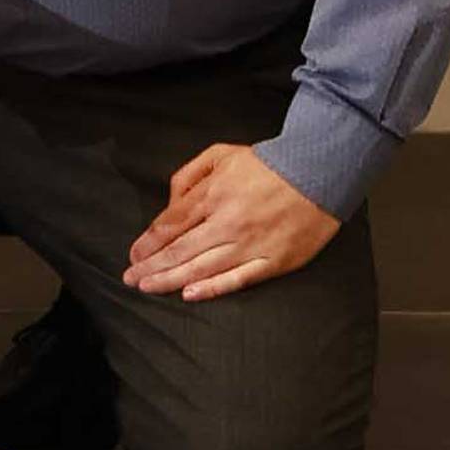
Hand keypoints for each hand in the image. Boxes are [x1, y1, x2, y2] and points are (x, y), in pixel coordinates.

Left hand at [123, 140, 337, 300]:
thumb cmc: (266, 164)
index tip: (133, 255)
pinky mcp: (272, 261)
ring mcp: (249, 244)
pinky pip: (237, 279)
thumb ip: (188, 177)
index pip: (169, 225)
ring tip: (149, 288)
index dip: (148, 243)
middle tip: (131, 279)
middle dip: (151, 267)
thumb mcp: (220, 155)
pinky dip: (212, 288)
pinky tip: (189, 294)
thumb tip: (170, 204)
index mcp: (211, 195)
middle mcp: (226, 222)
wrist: (318, 172)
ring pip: (202, 268)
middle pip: (179, 250)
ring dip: (170, 280)